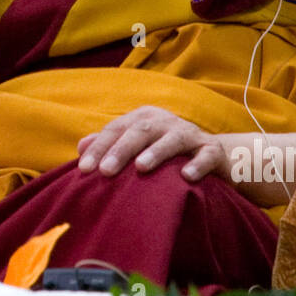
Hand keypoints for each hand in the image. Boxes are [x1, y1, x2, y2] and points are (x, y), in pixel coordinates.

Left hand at [77, 107, 231, 181]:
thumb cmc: (166, 153)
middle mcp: (166, 122)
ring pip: (172, 139)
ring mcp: (191, 135)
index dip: (99, 148)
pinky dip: (197, 164)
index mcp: (144, 119)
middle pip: (141, 131)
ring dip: (157, 152)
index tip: (83, 169)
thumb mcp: (138, 145)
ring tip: (141, 167)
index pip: (117, 130)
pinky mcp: (213, 151)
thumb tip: (81, 147)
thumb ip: (111, 145)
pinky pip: (206, 155)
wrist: (214, 156)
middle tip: (105, 171)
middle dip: (121, 150)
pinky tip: (186, 176)